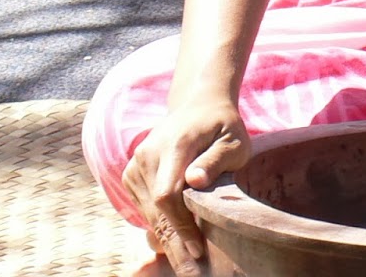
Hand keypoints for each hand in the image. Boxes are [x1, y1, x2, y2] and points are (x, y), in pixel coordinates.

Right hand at [121, 96, 251, 276]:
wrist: (198, 105)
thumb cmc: (223, 125)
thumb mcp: (233, 139)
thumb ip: (216, 159)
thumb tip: (196, 180)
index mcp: (174, 145)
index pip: (168, 195)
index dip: (181, 226)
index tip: (197, 251)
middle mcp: (148, 155)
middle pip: (156, 210)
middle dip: (174, 244)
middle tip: (191, 272)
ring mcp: (136, 165)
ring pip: (148, 213)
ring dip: (166, 240)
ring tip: (186, 265)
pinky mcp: (132, 174)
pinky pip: (144, 208)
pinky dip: (159, 227)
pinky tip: (175, 246)